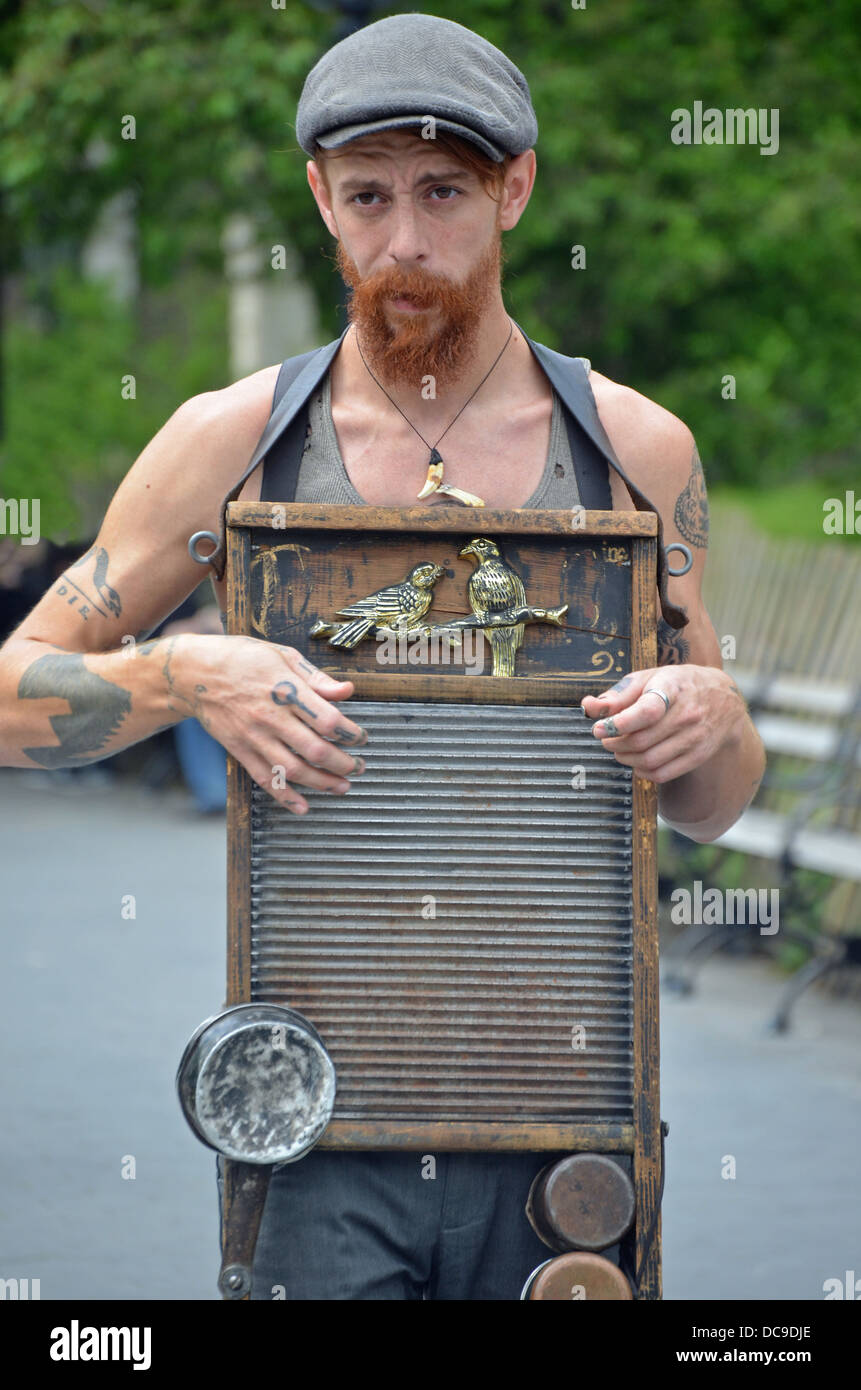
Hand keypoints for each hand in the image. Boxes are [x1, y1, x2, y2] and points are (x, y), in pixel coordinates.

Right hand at [170, 634, 367, 814]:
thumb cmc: (242, 658)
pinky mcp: (240, 750)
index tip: (362, 738)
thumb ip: (316, 678)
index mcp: (286, 689)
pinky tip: (303, 807)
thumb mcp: (282, 655)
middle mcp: (270, 716)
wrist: (194, 672)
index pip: (327, 720)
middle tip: (359, 767)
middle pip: (314, 750)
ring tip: (342, 787)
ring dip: (322, 783)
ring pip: (293, 770)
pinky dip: (285, 797)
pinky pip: (264, 779)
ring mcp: (254, 737)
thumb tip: (347, 691)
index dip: (351, 734)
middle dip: (344, 764)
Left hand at [580, 666, 745, 783]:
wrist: (723, 698)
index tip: (599, 728)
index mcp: (673, 688)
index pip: (646, 711)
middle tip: (606, 738)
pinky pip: (663, 773)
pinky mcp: (698, 756)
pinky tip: (636, 760)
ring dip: (625, 758)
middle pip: (641, 741)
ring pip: (649, 760)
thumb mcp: (649, 678)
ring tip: (618, 749)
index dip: (618, 724)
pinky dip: (642, 771)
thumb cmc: (677, 685)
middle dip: (614, 743)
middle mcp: (687, 715)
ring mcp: (695, 738)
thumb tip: (588, 707)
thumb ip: (618, 694)